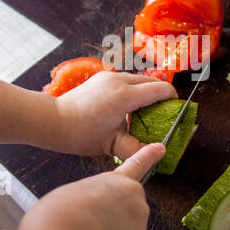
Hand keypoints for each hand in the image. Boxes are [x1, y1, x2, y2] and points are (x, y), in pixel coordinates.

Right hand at [25, 142, 165, 229]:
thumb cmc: (58, 213)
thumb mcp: (71, 197)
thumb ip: (89, 205)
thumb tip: (91, 228)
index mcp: (114, 181)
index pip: (135, 165)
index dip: (147, 156)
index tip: (160, 148)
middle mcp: (133, 198)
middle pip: (120, 218)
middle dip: (104, 228)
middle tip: (82, 229)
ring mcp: (138, 224)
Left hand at [51, 70, 177, 157]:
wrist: (53, 121)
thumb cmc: (80, 133)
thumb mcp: (111, 145)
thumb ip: (136, 148)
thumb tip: (155, 153)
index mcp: (125, 96)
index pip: (159, 89)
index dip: (172, 98)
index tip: (176, 109)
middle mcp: (119, 81)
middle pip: (151, 81)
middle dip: (160, 95)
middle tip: (162, 114)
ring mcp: (108, 77)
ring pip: (137, 80)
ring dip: (145, 92)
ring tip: (143, 113)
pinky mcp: (101, 78)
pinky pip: (124, 81)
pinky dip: (132, 91)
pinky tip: (127, 109)